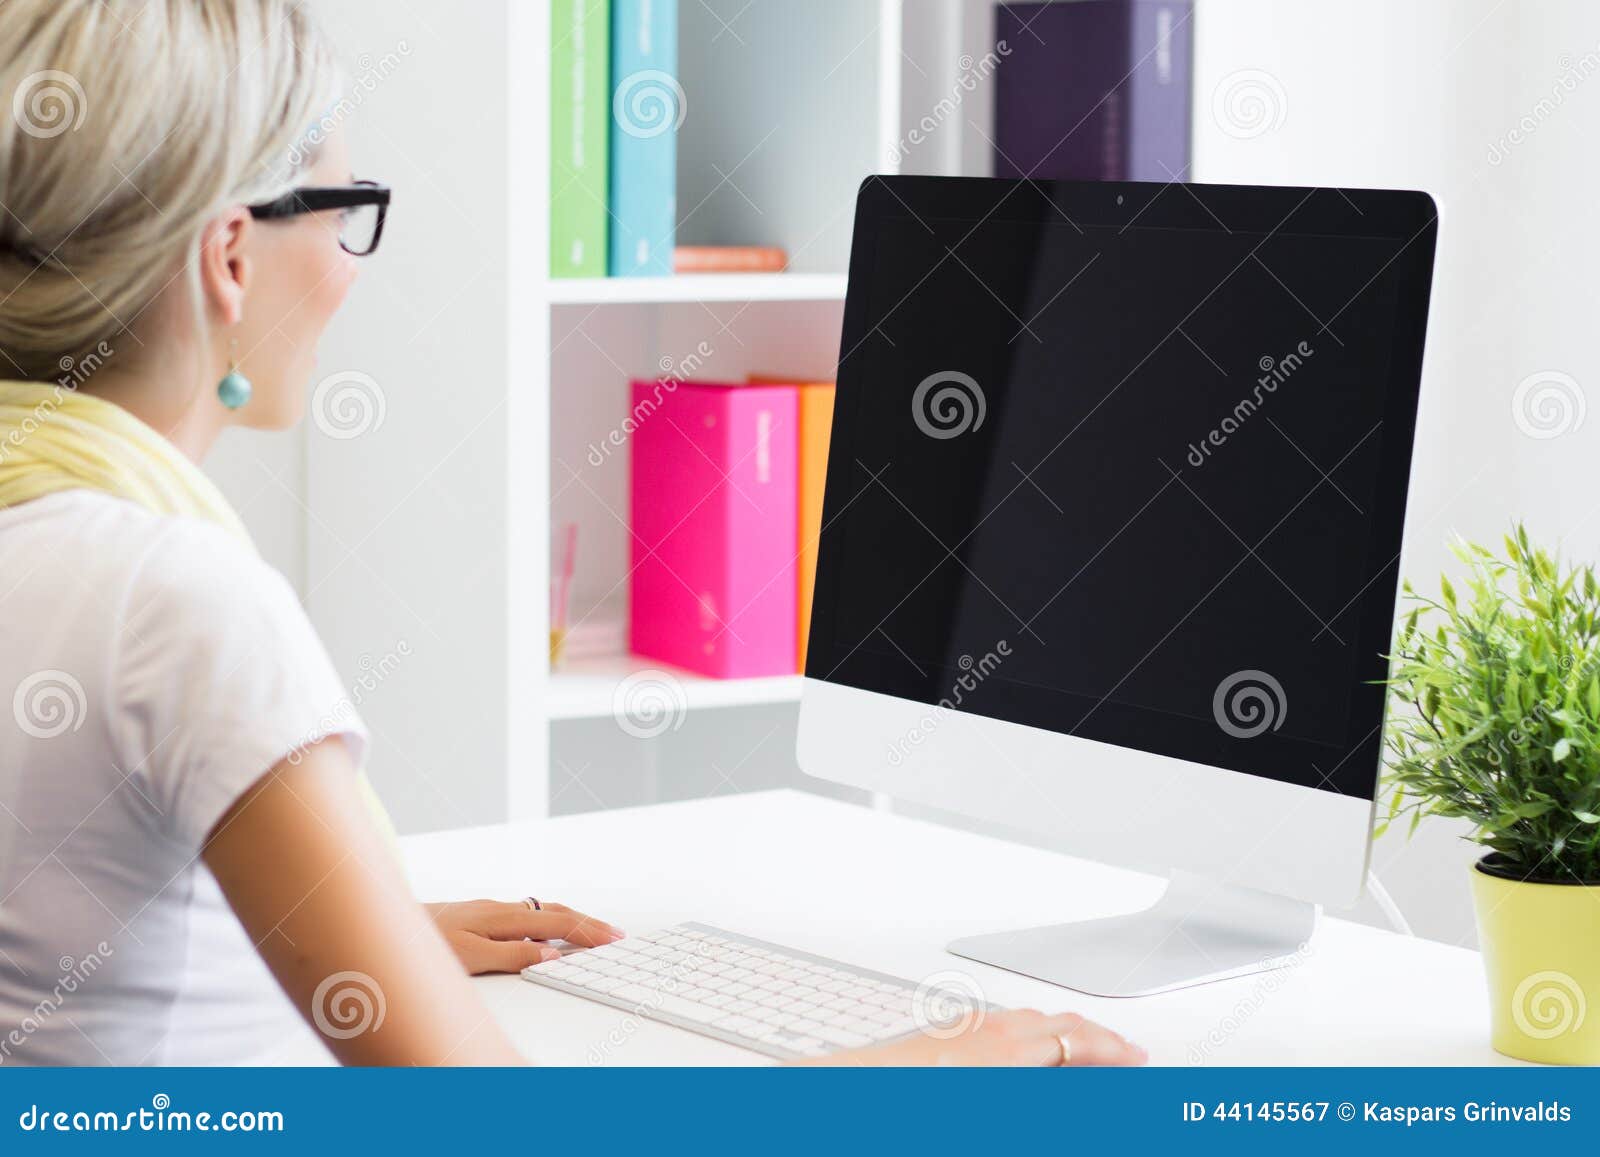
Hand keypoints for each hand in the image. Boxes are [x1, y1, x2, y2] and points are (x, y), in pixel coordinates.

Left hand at [425, 899, 625, 975]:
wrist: (390, 924)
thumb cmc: (424, 942)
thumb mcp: (469, 956)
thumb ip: (511, 955)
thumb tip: (551, 955)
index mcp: (504, 917)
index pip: (558, 924)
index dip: (588, 932)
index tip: (614, 939)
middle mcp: (501, 909)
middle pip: (555, 912)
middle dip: (587, 923)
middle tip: (615, 934)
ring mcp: (491, 911)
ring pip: (541, 912)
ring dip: (570, 920)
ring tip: (591, 931)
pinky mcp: (481, 917)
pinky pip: (527, 916)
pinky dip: (548, 922)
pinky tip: (547, 931)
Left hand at [815, 1009, 1146, 1066]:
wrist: (859, 1091)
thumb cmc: (918, 1100)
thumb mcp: (1000, 1097)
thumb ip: (1048, 1079)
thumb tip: (1074, 1073)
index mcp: (1010, 1050)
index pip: (1079, 1043)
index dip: (1115, 1050)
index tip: (1137, 1057)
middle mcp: (990, 1030)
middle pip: (1059, 1023)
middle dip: (1097, 1035)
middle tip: (1123, 1050)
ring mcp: (967, 1025)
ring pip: (1030, 1018)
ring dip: (1062, 1031)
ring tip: (1081, 1048)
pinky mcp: (947, 1030)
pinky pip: (1001, 1022)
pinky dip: (1028, 1030)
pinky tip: (1025, 1045)